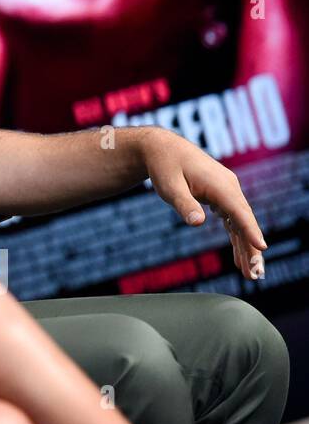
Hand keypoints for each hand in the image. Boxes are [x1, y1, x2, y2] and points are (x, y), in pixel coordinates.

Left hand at [139, 128, 267, 279]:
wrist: (161, 148)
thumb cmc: (164, 166)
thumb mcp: (169, 186)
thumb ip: (184, 204)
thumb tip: (197, 222)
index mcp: (220, 185)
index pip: (239, 212)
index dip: (251, 230)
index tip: (262, 248)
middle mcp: (229, 188)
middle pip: (244, 221)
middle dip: (251, 248)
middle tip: (255, 274)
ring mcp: (227, 192)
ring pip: (240, 223)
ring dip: (245, 247)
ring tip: (249, 273)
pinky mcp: (220, 196)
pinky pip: (232, 220)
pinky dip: (236, 238)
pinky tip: (239, 257)